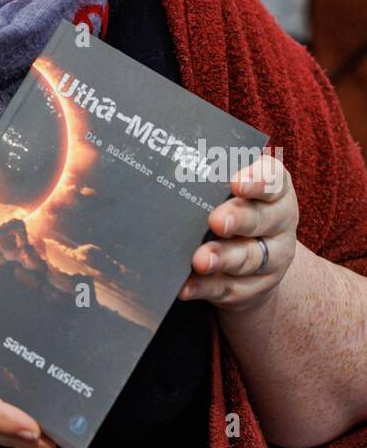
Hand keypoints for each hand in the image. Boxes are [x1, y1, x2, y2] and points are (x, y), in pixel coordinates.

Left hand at [178, 151, 298, 313]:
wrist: (259, 261)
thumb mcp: (233, 188)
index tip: (236, 182)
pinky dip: (206, 287)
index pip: (274, 181)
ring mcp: (271, 259)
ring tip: (199, 260)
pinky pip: (229, 288)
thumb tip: (169, 159)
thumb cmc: (236, 206)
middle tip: (215, 220)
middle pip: (262, 220)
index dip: (257, 181)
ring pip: (248, 258)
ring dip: (222, 259)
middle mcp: (279, 223)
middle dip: (238, 220)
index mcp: (276, 191)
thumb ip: (214, 174)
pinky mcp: (253, 288)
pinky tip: (186, 286)